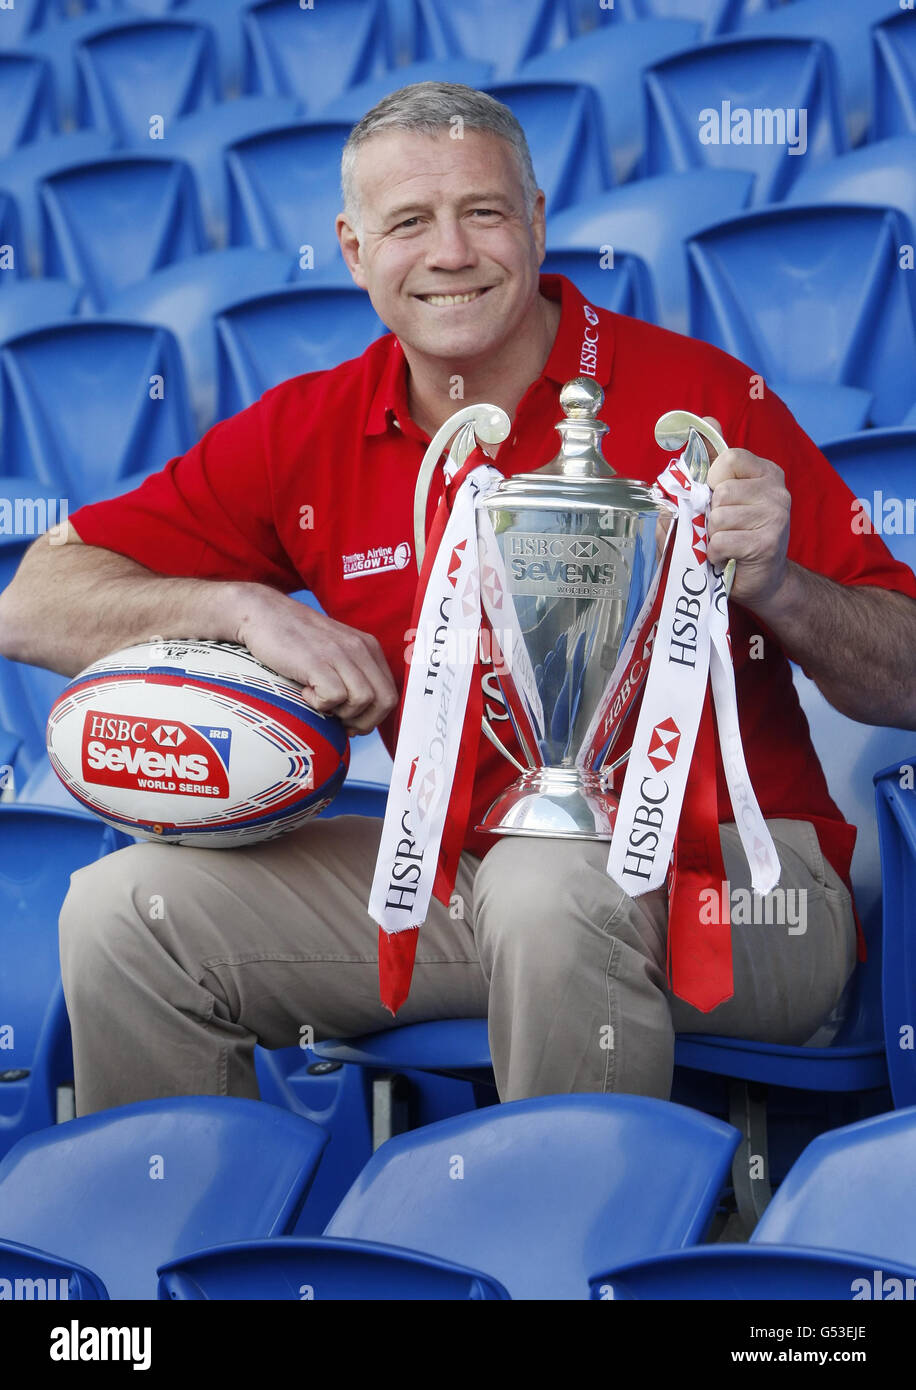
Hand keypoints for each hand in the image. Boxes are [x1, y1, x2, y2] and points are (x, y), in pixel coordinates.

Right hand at [234, 585, 397, 735]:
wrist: (263, 613)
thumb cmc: (295, 639)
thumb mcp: (334, 653)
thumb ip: (351, 676)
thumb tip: (359, 720)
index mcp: (368, 648)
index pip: (391, 694)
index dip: (375, 716)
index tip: (352, 722)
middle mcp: (360, 648)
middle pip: (385, 701)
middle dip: (364, 722)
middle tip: (338, 719)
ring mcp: (339, 653)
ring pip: (363, 701)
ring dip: (341, 712)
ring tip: (319, 699)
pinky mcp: (317, 660)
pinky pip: (334, 697)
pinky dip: (319, 704)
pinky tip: (305, 692)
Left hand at [700, 416, 790, 609]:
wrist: (762, 581)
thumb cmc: (733, 536)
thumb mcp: (717, 495)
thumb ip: (709, 461)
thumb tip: (703, 424)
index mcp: (764, 472)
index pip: (728, 457)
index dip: (713, 479)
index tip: (717, 496)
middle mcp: (776, 490)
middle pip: (721, 491)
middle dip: (711, 513)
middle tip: (722, 527)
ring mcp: (776, 516)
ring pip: (719, 517)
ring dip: (712, 535)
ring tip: (726, 543)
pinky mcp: (767, 543)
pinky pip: (722, 541)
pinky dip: (715, 553)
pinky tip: (727, 557)